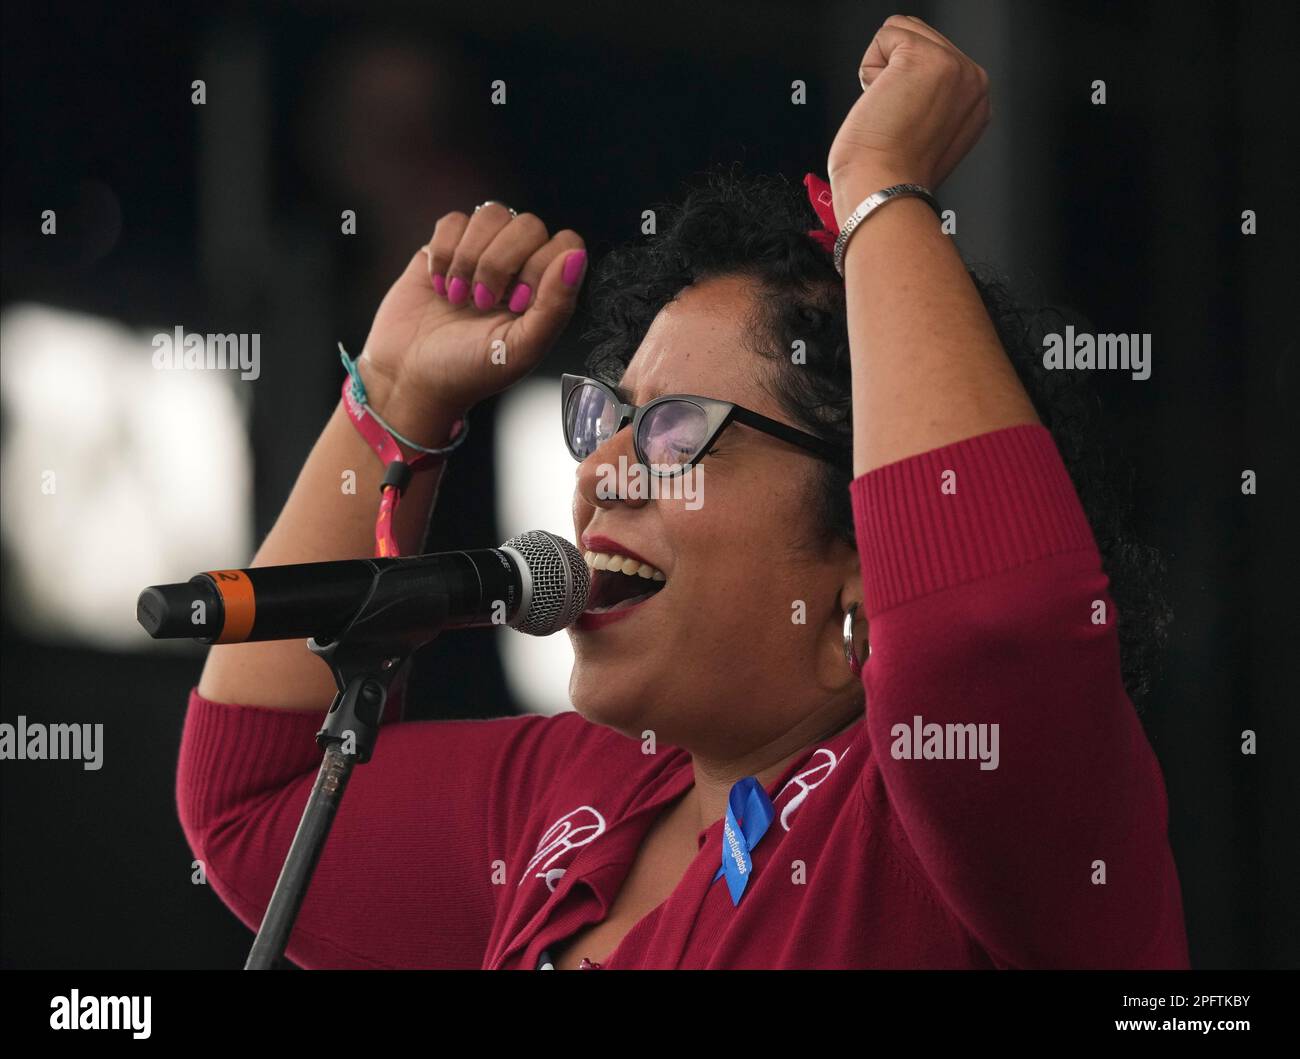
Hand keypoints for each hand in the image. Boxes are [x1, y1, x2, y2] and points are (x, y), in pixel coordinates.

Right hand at [358, 203, 586, 441]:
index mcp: (543, 291)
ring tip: (458, 297)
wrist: (409, 376)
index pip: (564, 244)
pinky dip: (443, 253)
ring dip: (470, 257)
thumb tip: (577, 257)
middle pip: (528, 225)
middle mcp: (518, 268)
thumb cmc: (468, 372)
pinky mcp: (444, 247)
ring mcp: (481, 254)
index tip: (515, 303)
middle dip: (499, 263)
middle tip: (480, 303)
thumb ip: (555, 306)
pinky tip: (439, 285)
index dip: (539, 267)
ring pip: (491, 214)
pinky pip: (453, 220)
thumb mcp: (521, 349)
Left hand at [827, 14, 989, 215]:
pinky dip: (869, 69)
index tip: (905, 126)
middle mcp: (973, 81)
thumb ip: (930, 101)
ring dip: (882, 71)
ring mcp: (954, 66)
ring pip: (902, 31)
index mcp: (976, 102)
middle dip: (894, 74)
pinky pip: (884, 37)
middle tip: (895, 119)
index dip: (905, 86)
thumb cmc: (890, 177)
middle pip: (918, 36)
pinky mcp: (925, 58)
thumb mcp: (926, 136)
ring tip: (890, 111)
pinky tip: (882, 103)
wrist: (882, 194)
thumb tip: (905, 83)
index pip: (934, 57)